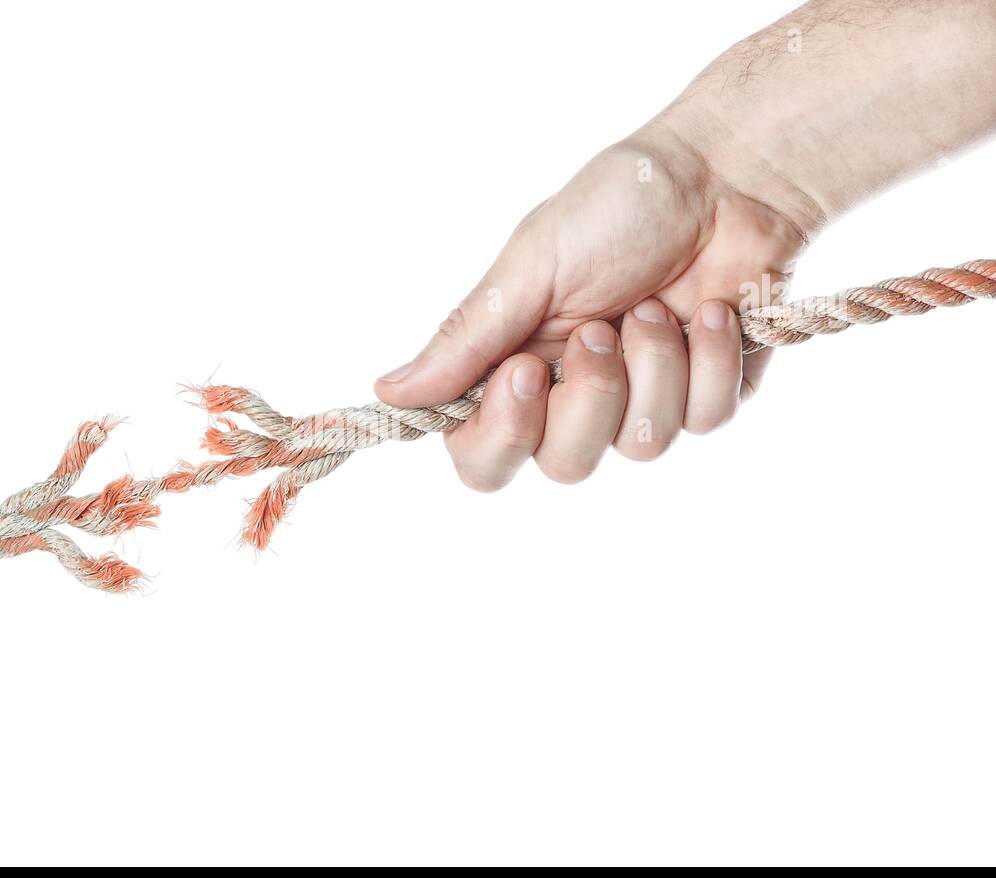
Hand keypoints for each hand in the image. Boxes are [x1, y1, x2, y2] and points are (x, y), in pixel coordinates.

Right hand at [374, 122, 810, 489]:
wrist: (726, 176)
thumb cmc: (617, 207)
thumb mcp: (530, 267)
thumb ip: (465, 339)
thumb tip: (386, 393)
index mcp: (514, 367)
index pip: (483, 457)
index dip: (503, 434)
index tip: (524, 371)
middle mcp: (572, 396)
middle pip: (565, 466)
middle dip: (591, 397)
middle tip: (601, 326)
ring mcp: (642, 400)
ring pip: (641, 445)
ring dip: (654, 365)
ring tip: (657, 305)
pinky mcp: (707, 395)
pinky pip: (705, 418)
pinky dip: (708, 358)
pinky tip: (710, 311)